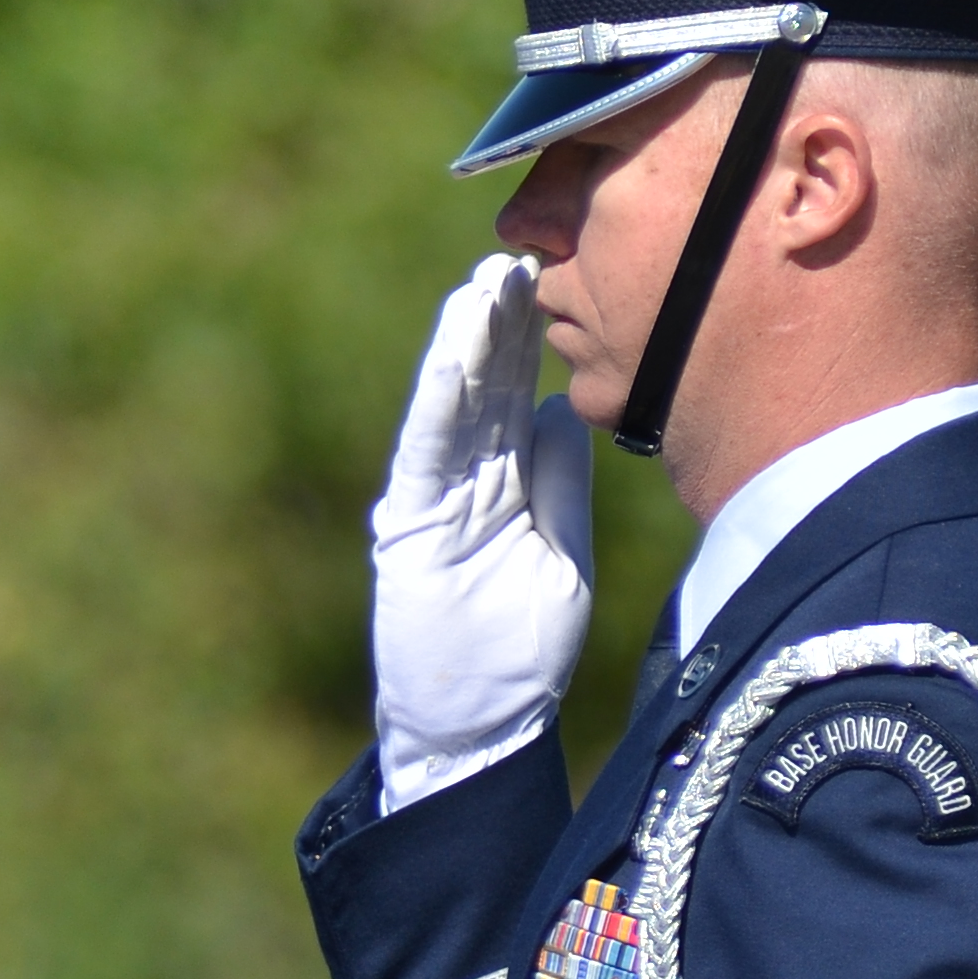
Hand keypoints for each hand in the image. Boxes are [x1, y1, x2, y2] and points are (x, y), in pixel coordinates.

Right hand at [373, 251, 596, 799]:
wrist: (480, 725)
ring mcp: (434, 500)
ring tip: (486, 284)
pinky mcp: (409, 523)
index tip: (561, 278)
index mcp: (506, 486)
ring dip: (469, 344)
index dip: (537, 340)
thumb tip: (568, 408)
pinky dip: (441, 399)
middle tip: (524, 253)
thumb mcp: (564, 555)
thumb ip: (562, 486)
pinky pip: (428, 449)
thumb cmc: (523, 653)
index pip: (522, 397)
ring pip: (456, 406)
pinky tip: (456, 354)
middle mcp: (466, 482)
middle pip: (488, 387)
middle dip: (503, 323)